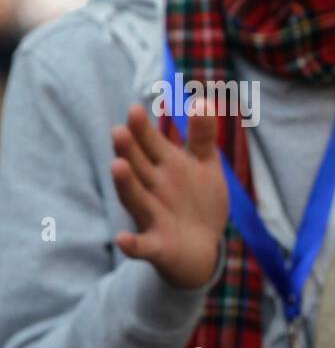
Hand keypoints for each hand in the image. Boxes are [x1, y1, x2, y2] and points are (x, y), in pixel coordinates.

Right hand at [110, 102, 228, 289]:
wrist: (201, 247)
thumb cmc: (197, 199)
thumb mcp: (204, 164)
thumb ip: (201, 134)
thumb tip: (203, 99)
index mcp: (164, 166)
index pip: (150, 144)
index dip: (143, 129)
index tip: (135, 109)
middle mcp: (152, 188)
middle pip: (138, 166)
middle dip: (129, 151)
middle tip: (119, 131)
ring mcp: (152, 216)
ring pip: (136, 199)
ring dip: (126, 184)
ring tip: (117, 166)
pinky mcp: (156, 246)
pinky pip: (141, 246)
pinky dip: (132, 244)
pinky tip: (122, 239)